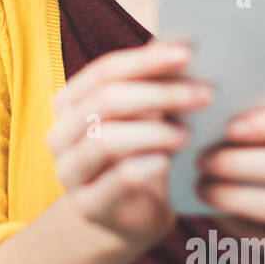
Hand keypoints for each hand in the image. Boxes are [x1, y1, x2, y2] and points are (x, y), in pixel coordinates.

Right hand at [47, 39, 211, 249]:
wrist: (133, 215)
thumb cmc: (143, 154)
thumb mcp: (147, 116)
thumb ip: (154, 85)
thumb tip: (185, 47)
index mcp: (69, 103)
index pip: (104, 72)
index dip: (146, 61)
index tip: (188, 54)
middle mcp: (59, 135)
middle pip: (106, 101)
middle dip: (160, 94)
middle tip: (205, 95)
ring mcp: (69, 173)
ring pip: (108, 140)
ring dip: (156, 132)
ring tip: (189, 135)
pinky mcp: (88, 206)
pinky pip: (120, 178)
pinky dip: (151, 165)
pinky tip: (172, 162)